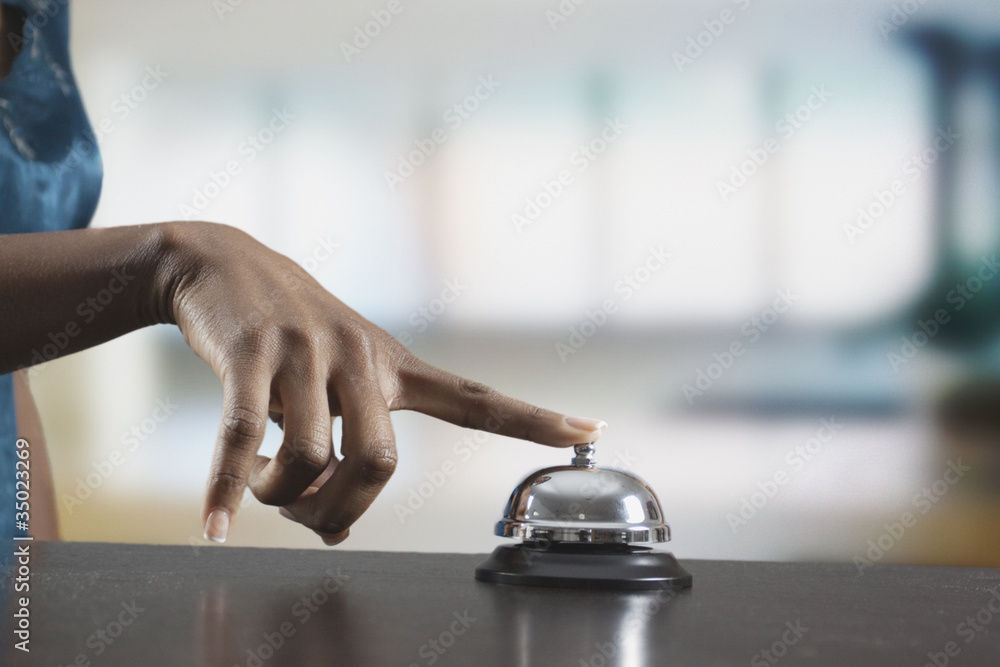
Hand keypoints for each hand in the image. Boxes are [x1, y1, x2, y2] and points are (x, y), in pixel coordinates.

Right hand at [157, 222, 606, 544]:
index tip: (589, 429)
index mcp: (393, 365)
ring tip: (261, 489)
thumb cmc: (290, 335)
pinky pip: (242, 439)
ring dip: (281, 498)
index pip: (476, 396)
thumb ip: (347, 452)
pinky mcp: (251, 354)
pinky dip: (227, 491)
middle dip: (342, 511)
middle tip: (309, 518)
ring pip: (313, 458)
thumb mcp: (332, 384)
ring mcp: (306, 352)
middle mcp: (361, 356)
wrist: (222, 263)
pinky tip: (213, 524)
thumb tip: (336, 534)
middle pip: (380, 462)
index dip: (533, 420)